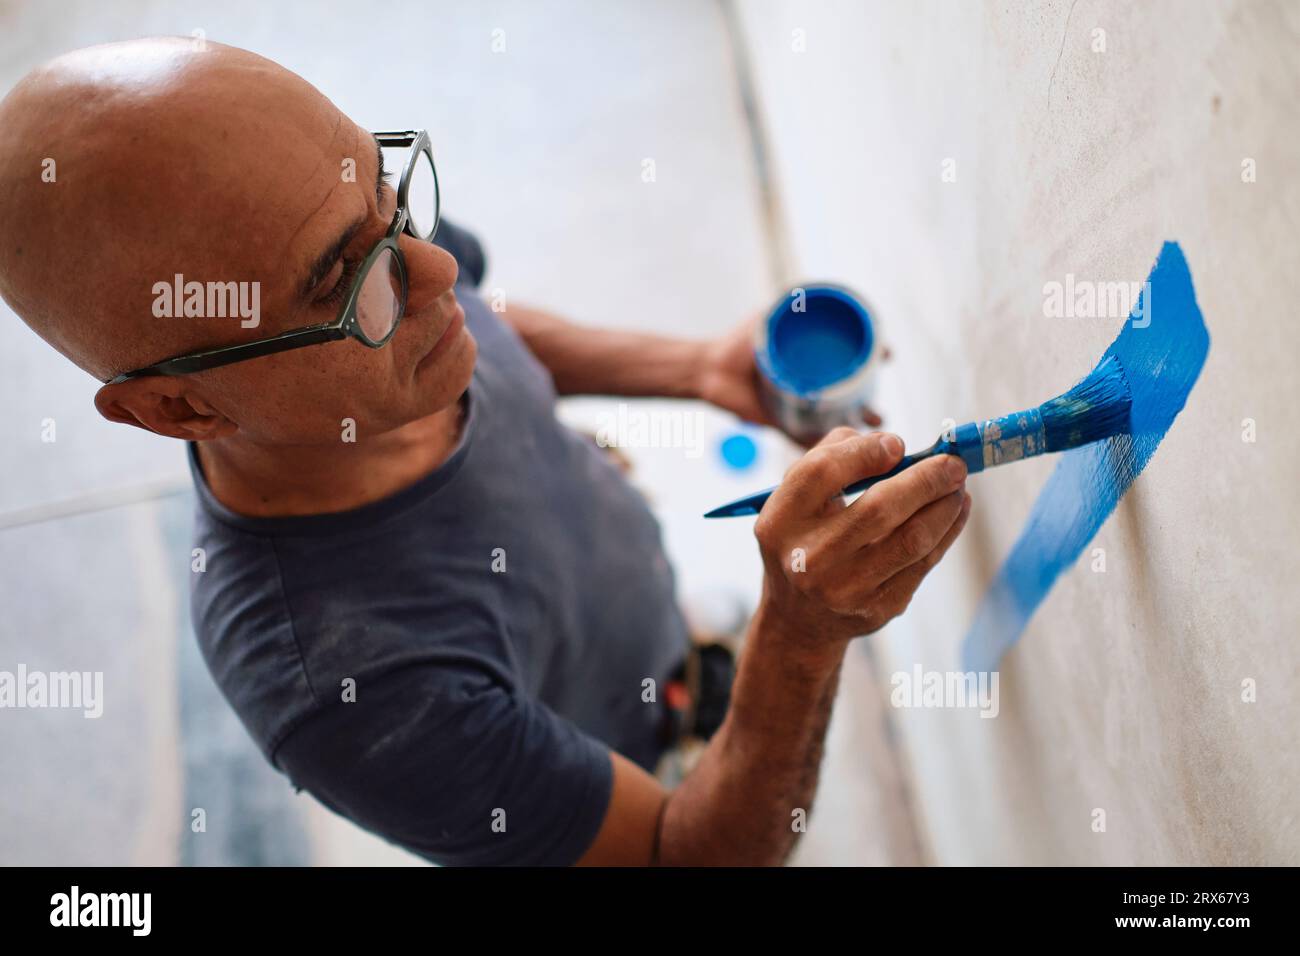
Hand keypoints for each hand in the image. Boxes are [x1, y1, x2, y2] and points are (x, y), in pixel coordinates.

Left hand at [697, 316, 882, 446]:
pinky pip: (803, 438)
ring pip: (835, 422)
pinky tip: (834, 452)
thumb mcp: (770, 316)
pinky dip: (818, 446)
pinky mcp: (780, 424)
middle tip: (878, 413)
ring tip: (867, 433)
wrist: (709, 369)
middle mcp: (811, 385)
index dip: (874, 357)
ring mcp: (798, 407)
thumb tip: (821, 294)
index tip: (888, 355)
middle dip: (870, 406)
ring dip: (853, 429)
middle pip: (852, 398)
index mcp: (814, 361)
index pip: (854, 360)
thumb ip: (793, 304)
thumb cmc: (738, 342)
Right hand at [752, 428, 970, 648]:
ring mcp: (844, 589)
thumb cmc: (803, 539)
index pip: (822, 473)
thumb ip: (832, 456)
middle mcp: (807, 559)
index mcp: (779, 522)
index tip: (896, 444)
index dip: (864, 451)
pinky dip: (948, 531)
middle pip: (879, 508)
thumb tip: (891, 445)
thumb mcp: (795, 499)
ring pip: (913, 538)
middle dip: (926, 478)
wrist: (799, 617)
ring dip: (946, 505)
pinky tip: (955, 510)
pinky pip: (924, 563)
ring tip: (957, 485)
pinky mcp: (876, 609)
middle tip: (951, 463)